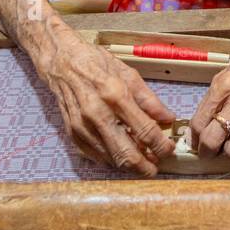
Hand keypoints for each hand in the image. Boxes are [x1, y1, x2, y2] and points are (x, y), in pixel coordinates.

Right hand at [39, 34, 176, 174]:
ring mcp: (82, 126)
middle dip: (146, 167)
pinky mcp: (73, 133)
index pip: (145, 130)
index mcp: (115, 95)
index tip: (168, 149)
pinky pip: (96, 156)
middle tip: (156, 166)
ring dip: (129, 164)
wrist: (61, 62)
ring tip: (142, 158)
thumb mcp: (128, 73)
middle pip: (126, 154)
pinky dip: (111, 158)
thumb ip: (149, 99)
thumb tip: (167, 118)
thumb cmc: (95, 62)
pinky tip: (120, 151)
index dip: (161, 145)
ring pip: (111, 159)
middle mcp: (97, 114)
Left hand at [189, 47, 229, 177]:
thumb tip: (198, 122)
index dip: (194, 138)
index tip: (195, 142)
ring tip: (226, 155)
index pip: (199, 122)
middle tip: (208, 152)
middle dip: (206, 152)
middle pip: (213, 139)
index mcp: (224, 86)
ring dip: (227, 159)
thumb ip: (215, 96)